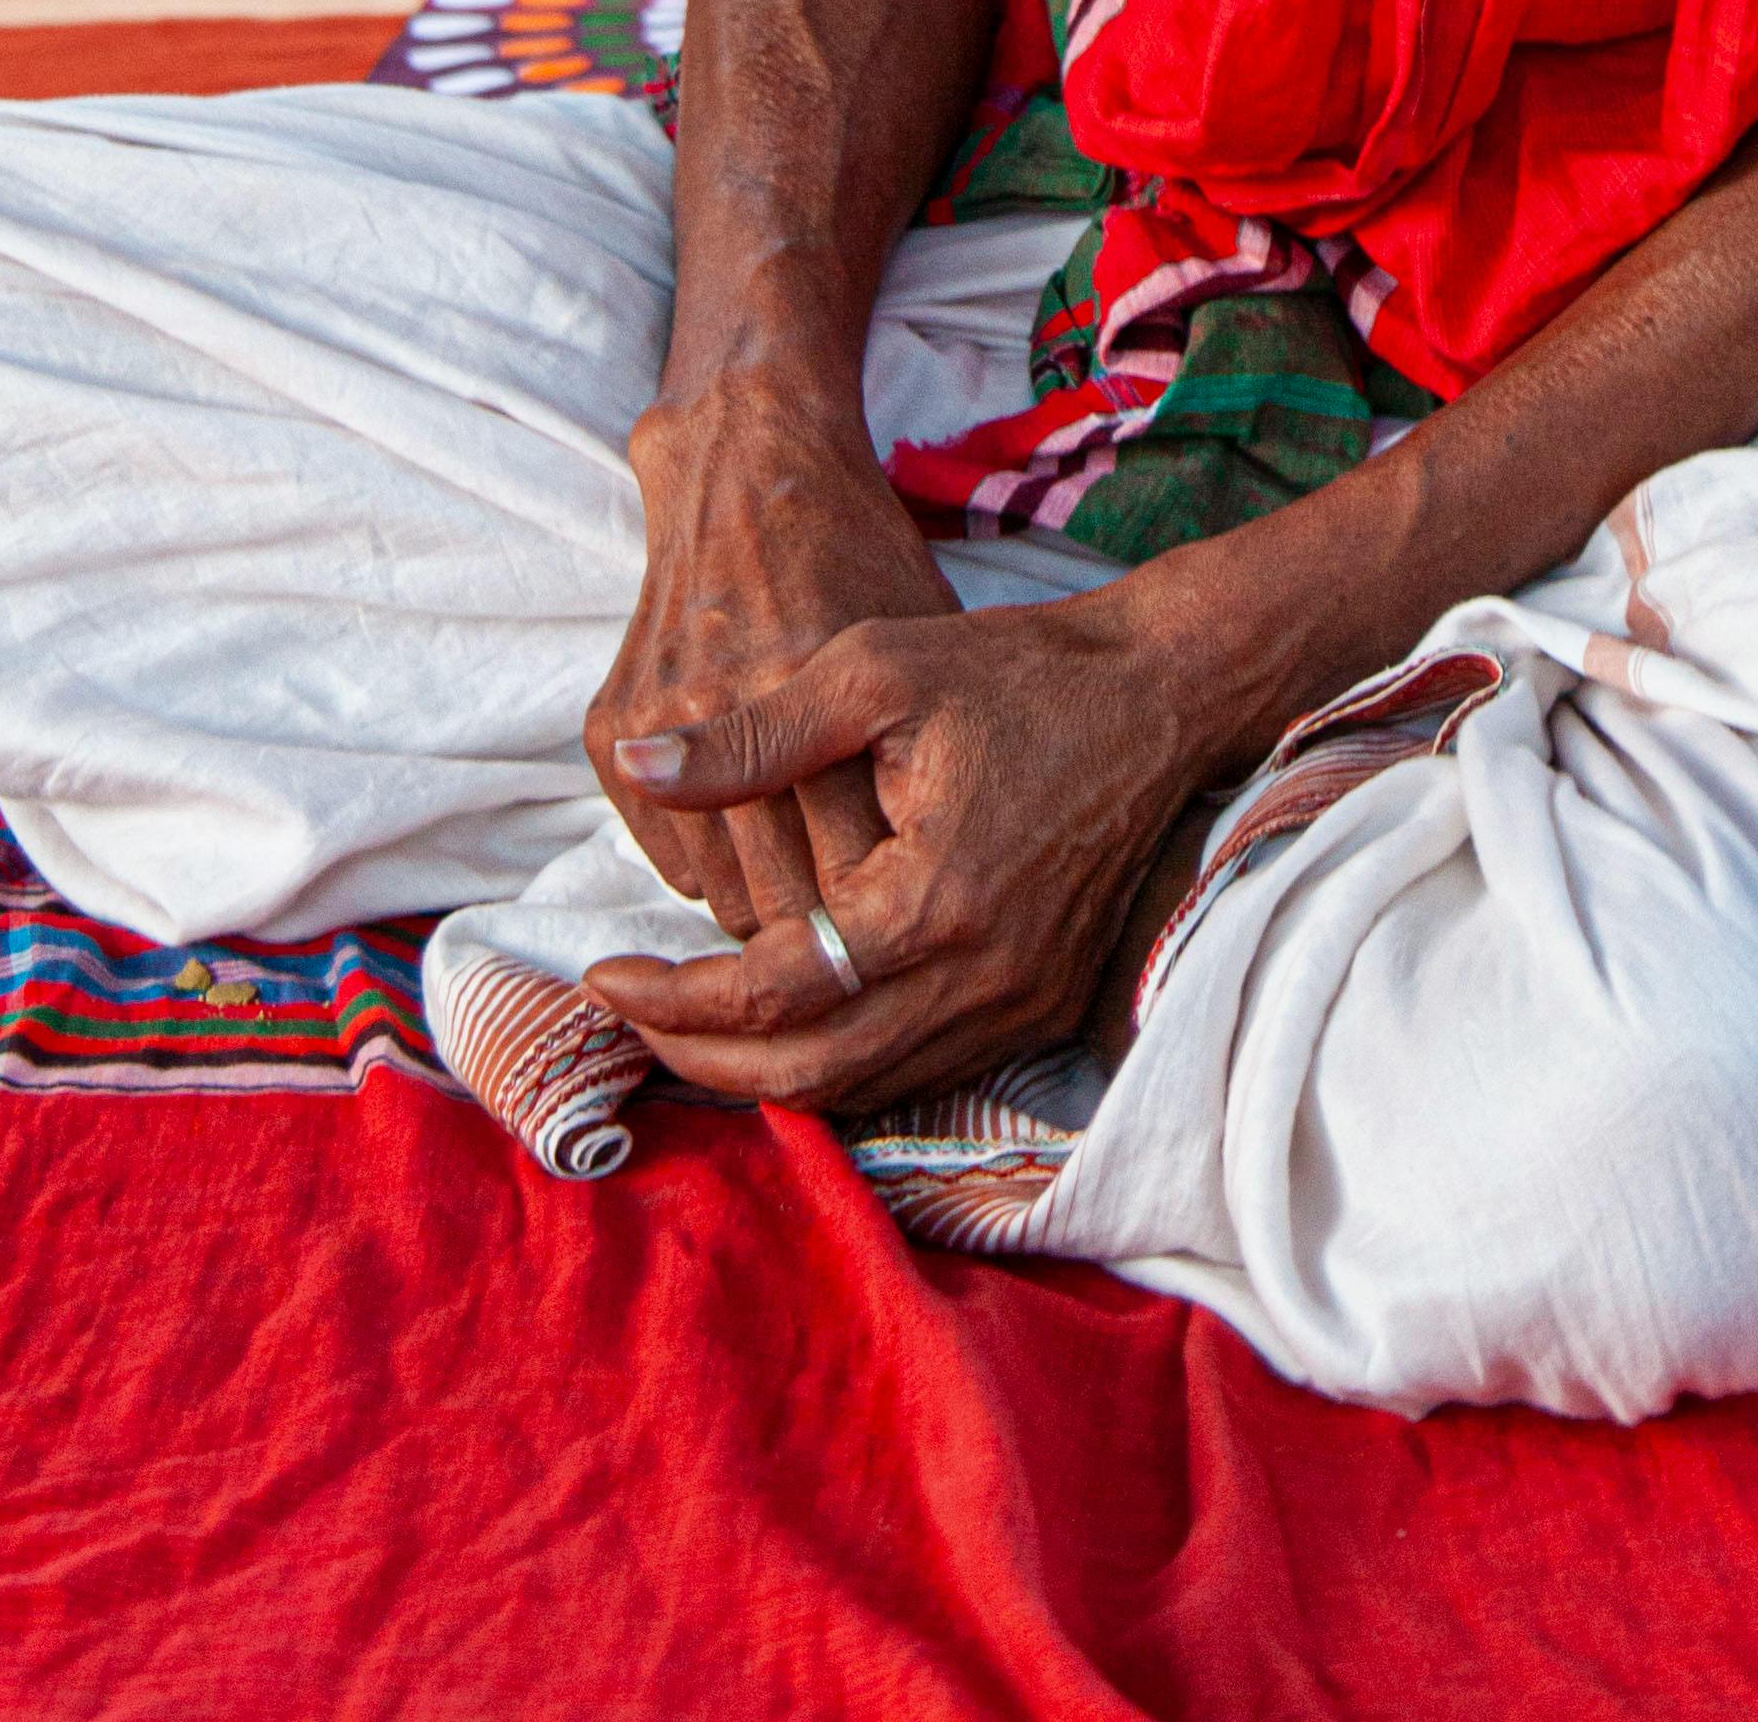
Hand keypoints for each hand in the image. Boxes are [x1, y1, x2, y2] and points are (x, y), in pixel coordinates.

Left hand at [583, 588, 1205, 1120]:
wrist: (1156, 691)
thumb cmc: (1009, 669)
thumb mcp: (870, 672)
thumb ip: (753, 738)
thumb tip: (637, 765)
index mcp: (934, 898)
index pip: (774, 991)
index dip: (676, 995)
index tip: (601, 969)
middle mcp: (982, 978)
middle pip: (814, 1073)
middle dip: (705, 1058)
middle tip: (627, 1013)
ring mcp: (1020, 1005)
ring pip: (866, 1089)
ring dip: (767, 1072)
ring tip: (685, 1021)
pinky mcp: (1041, 1007)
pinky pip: (919, 1072)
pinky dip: (839, 1062)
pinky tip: (785, 1018)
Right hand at [589, 372, 956, 943]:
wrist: (750, 464)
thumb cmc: (860, 553)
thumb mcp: (917, 640)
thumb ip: (921, 755)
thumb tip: (932, 883)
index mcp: (820, 683)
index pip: (852, 871)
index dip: (882, 922)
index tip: (906, 938)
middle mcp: (729, 701)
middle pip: (777, 896)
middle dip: (820, 940)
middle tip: (856, 946)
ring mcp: (659, 715)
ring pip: (711, 891)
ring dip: (758, 912)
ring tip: (807, 903)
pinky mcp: (610, 725)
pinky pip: (660, 851)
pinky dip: (705, 869)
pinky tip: (749, 845)